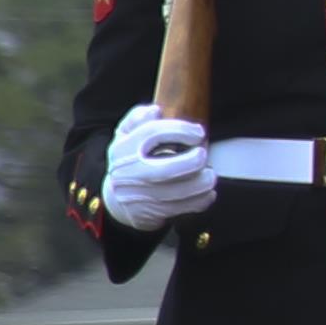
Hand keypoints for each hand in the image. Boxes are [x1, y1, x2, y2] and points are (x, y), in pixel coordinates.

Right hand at [103, 112, 216, 231]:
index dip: (179, 130)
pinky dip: (199, 201)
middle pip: (162, 171)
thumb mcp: (126, 135)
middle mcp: (127, 174)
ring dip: (199, 184)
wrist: (115, 199)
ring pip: (174, 194)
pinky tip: (208, 193)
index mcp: (122, 148)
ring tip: (210, 176)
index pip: (151, 134)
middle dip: (190, 163)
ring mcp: (137, 196)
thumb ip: (137, 118)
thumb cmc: (129, 160)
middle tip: (203, 155)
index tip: (199, 133)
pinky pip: (179, 209)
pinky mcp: (148, 213)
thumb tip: (155, 111)